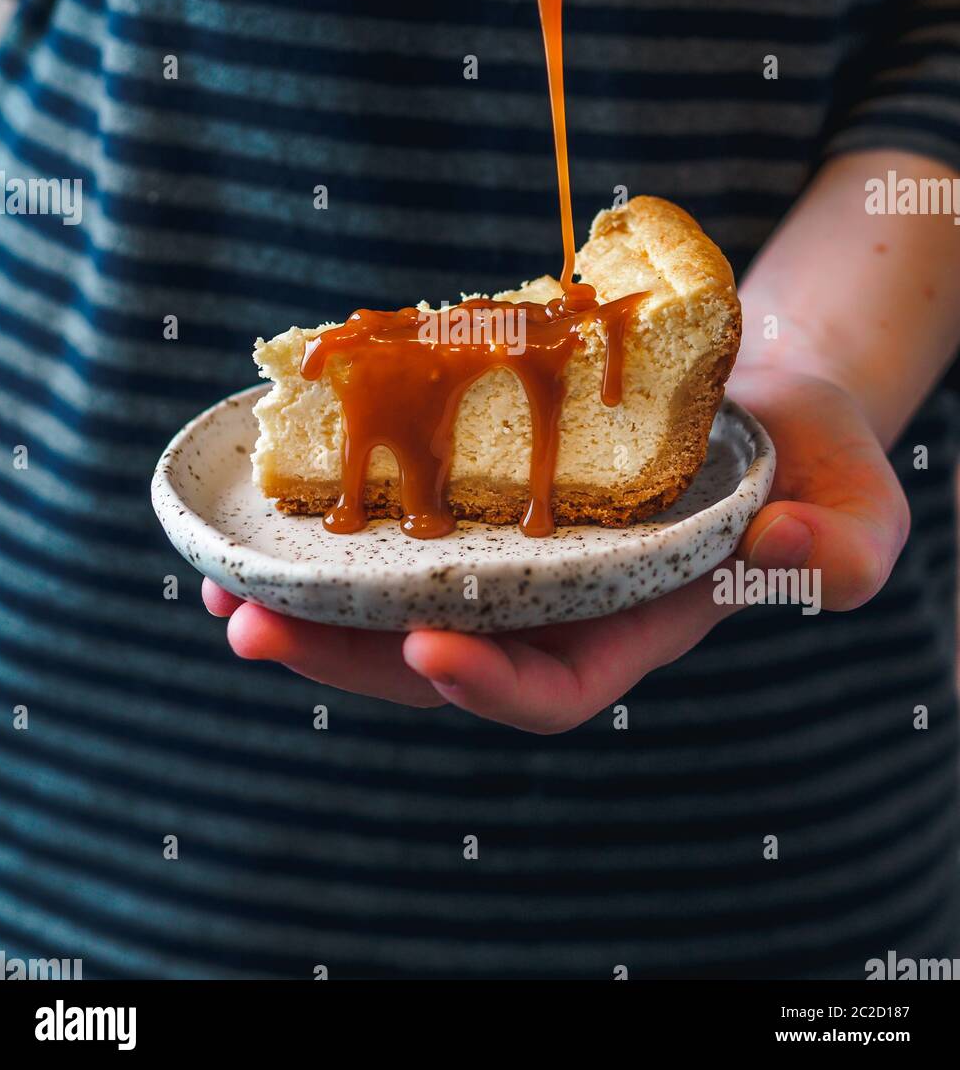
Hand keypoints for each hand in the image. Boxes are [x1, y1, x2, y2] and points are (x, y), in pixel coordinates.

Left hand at [202, 366, 909, 732]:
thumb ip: (840, 551)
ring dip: (309, 604)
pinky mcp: (485, 496)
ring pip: (396, 602)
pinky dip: (334, 526)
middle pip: (439, 655)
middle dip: (345, 653)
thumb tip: (781, 548)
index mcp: (635, 625)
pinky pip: (400, 528)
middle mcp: (558, 602)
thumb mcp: (857, 508)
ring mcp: (513, 553)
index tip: (427, 648)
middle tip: (252, 625)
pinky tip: (268, 507)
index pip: (556, 689)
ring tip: (222, 588)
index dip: (490, 686)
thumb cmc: (812, 459)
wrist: (757, 391)